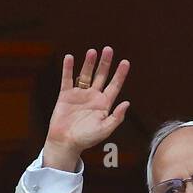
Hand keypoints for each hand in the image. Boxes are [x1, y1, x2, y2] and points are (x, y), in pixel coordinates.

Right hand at [41, 45, 130, 168]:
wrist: (65, 143)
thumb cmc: (86, 139)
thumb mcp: (104, 130)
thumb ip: (116, 117)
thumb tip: (127, 103)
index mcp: (104, 104)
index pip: (114, 86)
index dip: (120, 74)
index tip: (125, 62)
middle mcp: (93, 97)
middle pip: (101, 76)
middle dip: (105, 63)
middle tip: (108, 49)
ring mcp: (79, 95)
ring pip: (85, 75)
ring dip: (89, 63)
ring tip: (92, 52)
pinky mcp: (65, 95)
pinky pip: (67, 79)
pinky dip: (68, 69)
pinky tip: (69, 58)